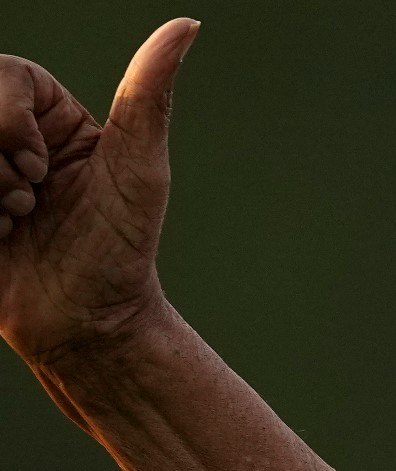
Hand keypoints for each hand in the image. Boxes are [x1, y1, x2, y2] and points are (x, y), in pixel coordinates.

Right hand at [0, 19, 197, 366]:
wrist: (87, 326)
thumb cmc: (120, 250)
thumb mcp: (139, 168)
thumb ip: (149, 96)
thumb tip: (187, 25)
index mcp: (51, 117)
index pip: (2, 73)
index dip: (8, 119)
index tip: (41, 170)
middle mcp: (10, 138)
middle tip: (30, 205)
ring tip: (13, 225)